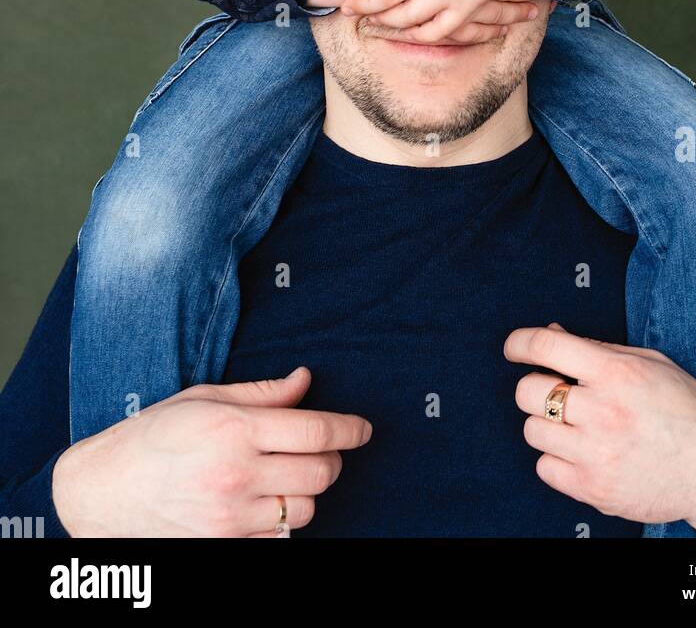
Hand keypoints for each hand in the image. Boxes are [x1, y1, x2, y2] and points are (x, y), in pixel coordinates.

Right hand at [52, 368, 371, 537]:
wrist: (103, 491)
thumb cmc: (153, 435)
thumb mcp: (205, 398)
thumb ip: (262, 392)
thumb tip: (306, 380)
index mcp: (235, 428)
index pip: (317, 431)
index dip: (350, 429)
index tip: (363, 429)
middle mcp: (238, 473)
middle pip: (321, 473)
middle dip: (333, 459)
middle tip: (324, 449)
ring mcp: (231, 516)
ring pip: (305, 509)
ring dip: (309, 491)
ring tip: (288, 474)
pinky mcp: (224, 544)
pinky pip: (279, 537)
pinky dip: (284, 520)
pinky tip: (268, 500)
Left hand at [504, 322, 695, 536]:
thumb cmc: (687, 411)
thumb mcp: (650, 364)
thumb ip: (598, 348)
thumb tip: (551, 333)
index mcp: (617, 373)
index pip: (546, 347)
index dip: (520, 342)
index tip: (514, 347)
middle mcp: (603, 412)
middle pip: (527, 392)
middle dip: (535, 387)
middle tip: (557, 392)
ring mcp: (596, 454)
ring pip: (531, 431)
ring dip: (546, 425)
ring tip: (576, 425)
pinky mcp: (594, 489)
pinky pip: (545, 468)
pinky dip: (556, 460)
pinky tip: (582, 453)